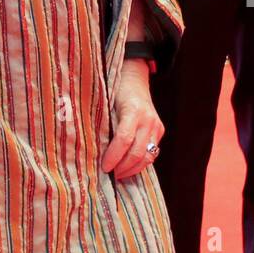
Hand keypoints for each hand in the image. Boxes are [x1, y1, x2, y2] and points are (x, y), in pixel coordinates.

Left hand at [100, 58, 164, 179]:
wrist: (134, 77)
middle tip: (110, 174)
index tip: (104, 166)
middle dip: (123, 167)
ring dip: (133, 169)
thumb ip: (104, 123)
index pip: (124, 139)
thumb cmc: (114, 89)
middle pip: (138, 152)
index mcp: (133, 110)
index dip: (114, 156)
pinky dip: (141, 162)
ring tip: (119, 174)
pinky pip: (153, 152)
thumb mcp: (107, 102)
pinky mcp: (160, 130)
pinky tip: (129, 167)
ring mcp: (156, 125)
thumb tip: (93, 149)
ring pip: (148, 156)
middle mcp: (148, 119)